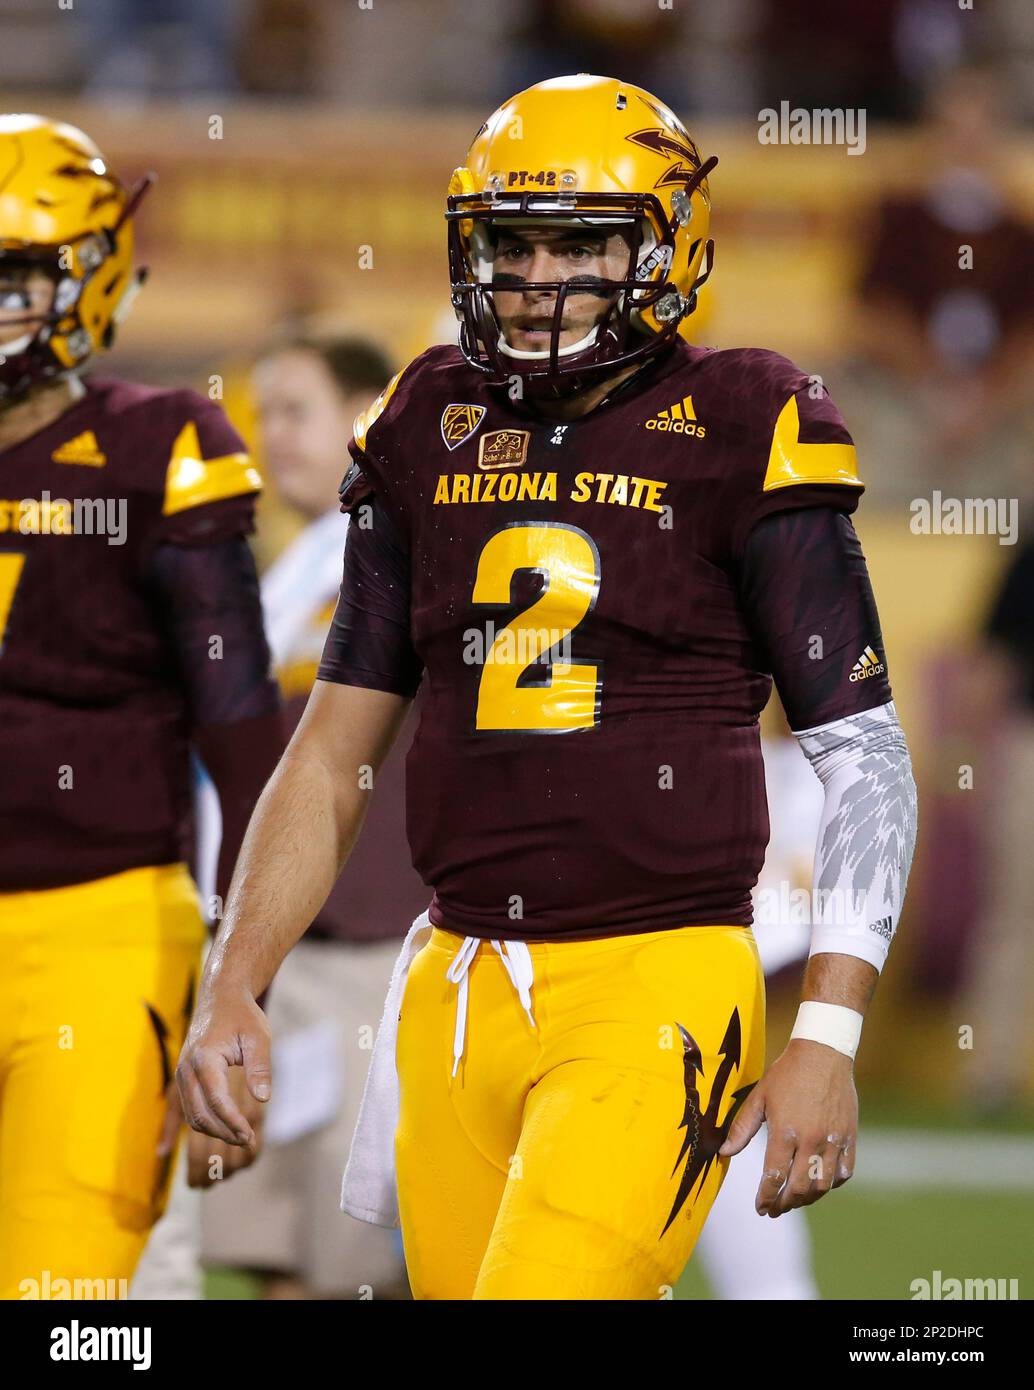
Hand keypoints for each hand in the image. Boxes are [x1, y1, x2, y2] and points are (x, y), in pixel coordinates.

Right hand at [175, 979, 271, 1158]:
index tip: (250, 1137)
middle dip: (224, 1133)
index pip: (217, 1101)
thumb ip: (260, 1067)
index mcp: (204, 1058)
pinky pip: (189, 1109)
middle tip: (249, 1142)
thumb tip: (263, 1099)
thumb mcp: (258, 1036)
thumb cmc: (242, 1015)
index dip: (234, 1123)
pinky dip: (205, 1123)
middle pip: (200, 1115)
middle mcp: (186, 1069)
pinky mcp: (183, 1078)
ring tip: (241, 1137)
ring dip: (215, 1131)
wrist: (220, 997)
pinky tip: (225, 1130)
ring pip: (192, 1116)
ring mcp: (181, 1074)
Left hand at [719, 1038, 856, 1216]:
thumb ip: (742, 1127)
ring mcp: (833, 1141)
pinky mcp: (850, 1137)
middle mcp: (811, 1140)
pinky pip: (844, 1173)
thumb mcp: (759, 1096)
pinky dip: (832, 1184)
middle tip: (775, 1209)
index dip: (765, 1197)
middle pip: (798, 1188)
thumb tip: (724, 1152)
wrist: (823, 1053)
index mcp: (785, 1132)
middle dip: (784, 1204)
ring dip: (807, 1199)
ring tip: (794, 1200)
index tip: (760, 1207)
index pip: (774, 1177)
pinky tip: (819, 1183)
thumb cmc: (787, 1073)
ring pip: (822, 1186)